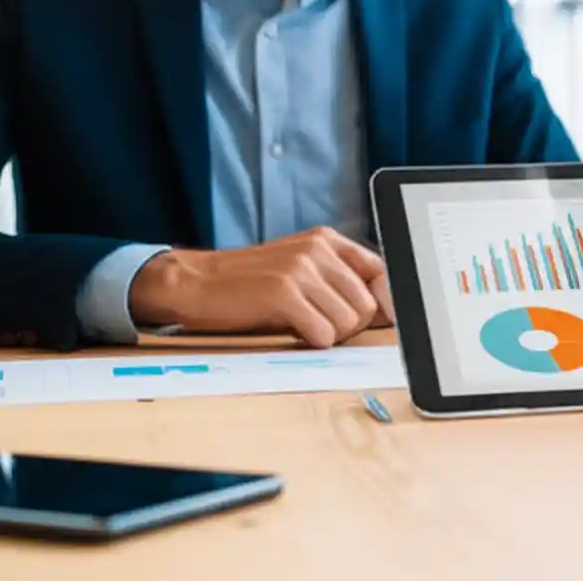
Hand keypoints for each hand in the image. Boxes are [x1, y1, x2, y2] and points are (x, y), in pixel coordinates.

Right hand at [130, 227, 394, 347]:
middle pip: (367, 303)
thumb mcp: (298, 267)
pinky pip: (323, 333)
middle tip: (325, 328)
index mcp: (326, 240)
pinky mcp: (283, 293)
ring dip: (331, 335)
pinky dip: (314, 342)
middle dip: (351, 326)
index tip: (382, 320)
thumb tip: (383, 309)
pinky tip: (295, 333)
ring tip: (306, 328)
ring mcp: (300, 269)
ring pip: (348, 321)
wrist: (196, 282)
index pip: (381, 271)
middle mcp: (317, 250)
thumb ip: (337, 278)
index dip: (386, 302)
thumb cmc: (250, 283)